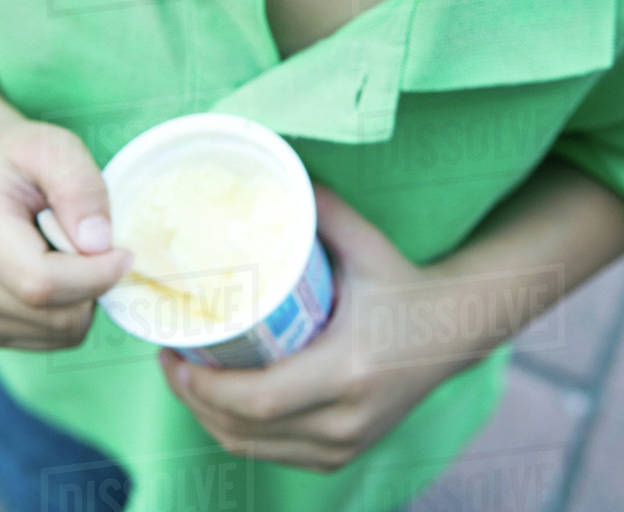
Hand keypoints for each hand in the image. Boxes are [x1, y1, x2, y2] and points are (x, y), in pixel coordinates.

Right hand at [0, 119, 132, 349]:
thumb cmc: (16, 156)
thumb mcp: (54, 146)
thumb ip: (80, 187)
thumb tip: (98, 244)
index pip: (41, 283)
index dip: (95, 276)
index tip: (125, 252)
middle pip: (54, 315)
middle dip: (92, 284)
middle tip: (92, 241)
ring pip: (58, 333)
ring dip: (82, 298)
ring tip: (65, 250)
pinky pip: (50, 339)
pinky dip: (67, 310)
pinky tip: (53, 269)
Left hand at [159, 183, 463, 472]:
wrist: (455, 330)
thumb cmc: (404, 283)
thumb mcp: (367, 243)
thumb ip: (323, 208)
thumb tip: (277, 168)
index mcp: (348, 371)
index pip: (259, 399)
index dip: (205, 387)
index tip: (173, 355)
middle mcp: (346, 419)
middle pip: (245, 431)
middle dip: (194, 400)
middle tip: (168, 359)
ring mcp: (346, 444)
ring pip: (254, 449)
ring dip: (209, 419)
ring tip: (184, 376)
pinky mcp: (344, 454)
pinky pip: (274, 454)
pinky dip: (238, 434)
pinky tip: (218, 402)